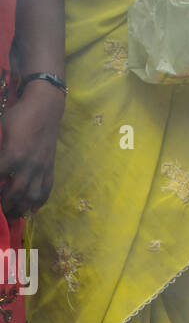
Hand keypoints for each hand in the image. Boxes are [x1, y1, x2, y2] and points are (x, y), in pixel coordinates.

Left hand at [0, 85, 63, 216]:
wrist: (44, 108)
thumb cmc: (18, 116)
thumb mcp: (0, 129)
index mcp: (13, 154)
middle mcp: (28, 165)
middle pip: (15, 193)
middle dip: (5, 203)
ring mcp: (42, 168)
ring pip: (32, 196)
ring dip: (21, 207)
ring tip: (13, 213)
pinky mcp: (50, 168)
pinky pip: (46, 190)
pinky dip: (39, 202)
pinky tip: (32, 209)